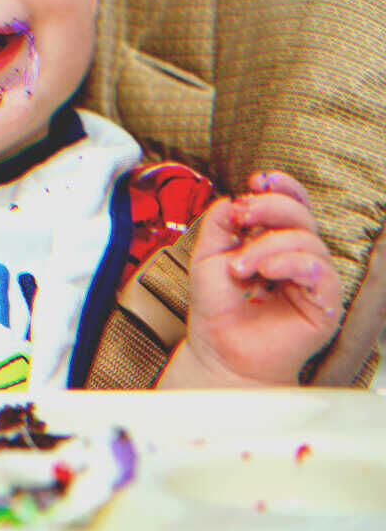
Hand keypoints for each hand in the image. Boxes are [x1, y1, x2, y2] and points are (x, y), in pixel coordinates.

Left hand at [179, 171, 341, 384]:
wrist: (220, 350)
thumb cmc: (217, 307)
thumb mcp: (208, 255)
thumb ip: (220, 223)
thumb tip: (233, 198)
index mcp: (273, 241)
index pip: (291, 204)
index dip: (280, 187)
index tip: (257, 180)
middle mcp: (296, 256)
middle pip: (300, 215)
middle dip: (270, 207)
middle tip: (243, 214)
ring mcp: (312, 278)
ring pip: (305, 240)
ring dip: (267, 246)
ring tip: (240, 267)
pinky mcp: (324, 302)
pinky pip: (318, 269)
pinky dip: (289, 263)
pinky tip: (265, 273)